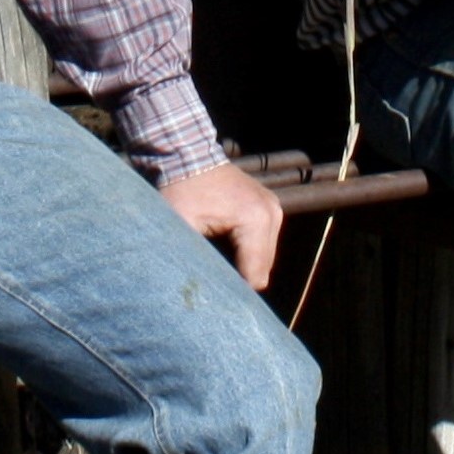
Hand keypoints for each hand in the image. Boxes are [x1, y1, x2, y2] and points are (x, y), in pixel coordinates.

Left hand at [162, 163, 285, 290]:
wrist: (185, 154)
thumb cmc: (180, 190)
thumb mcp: (183, 228)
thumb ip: (200, 262)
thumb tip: (209, 295)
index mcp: (256, 219)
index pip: (254, 276)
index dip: (231, 292)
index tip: (212, 300)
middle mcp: (272, 213)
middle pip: (262, 270)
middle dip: (238, 281)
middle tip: (210, 287)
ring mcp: (274, 209)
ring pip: (263, 259)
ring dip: (242, 268)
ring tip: (215, 268)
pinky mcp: (269, 208)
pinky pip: (262, 244)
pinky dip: (245, 254)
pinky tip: (224, 253)